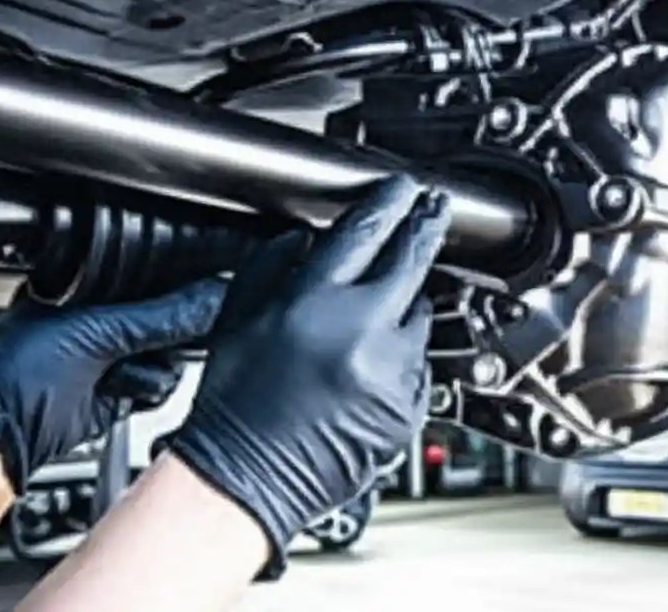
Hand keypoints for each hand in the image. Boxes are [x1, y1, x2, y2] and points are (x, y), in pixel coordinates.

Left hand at [0, 279, 225, 493]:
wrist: (4, 431)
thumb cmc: (20, 370)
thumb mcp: (100, 332)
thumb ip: (161, 318)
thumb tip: (208, 300)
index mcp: (87, 288)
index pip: (149, 279)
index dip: (175, 286)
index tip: (201, 294)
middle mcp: (101, 321)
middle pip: (166, 320)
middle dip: (162, 336)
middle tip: (141, 344)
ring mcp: (111, 359)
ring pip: (169, 357)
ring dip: (149, 369)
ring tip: (114, 372)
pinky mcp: (120, 392)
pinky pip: (159, 387)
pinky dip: (146, 392)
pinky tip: (119, 391)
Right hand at [165, 175, 450, 577]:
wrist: (247, 478)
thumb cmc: (235, 404)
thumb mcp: (237, 317)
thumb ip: (272, 265)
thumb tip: (306, 236)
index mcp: (313, 301)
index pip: (366, 231)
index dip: (390, 202)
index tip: (404, 189)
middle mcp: (360, 331)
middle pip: (411, 260)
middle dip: (425, 228)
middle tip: (432, 210)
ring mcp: (391, 371)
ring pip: (420, 314)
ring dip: (403, 307)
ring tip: (363, 328)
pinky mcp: (409, 406)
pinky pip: (420, 363)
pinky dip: (401, 356)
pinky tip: (366, 370)